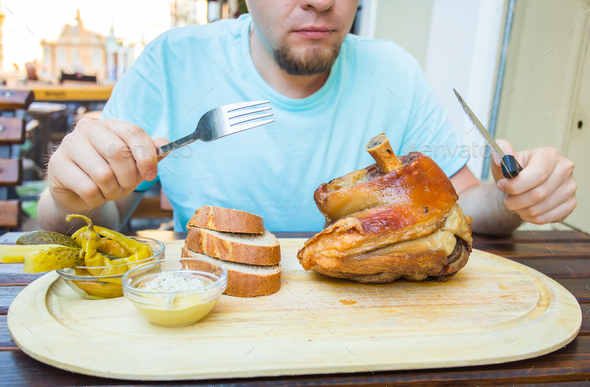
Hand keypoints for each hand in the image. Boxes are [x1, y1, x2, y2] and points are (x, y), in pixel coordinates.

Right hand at [47, 118, 168, 211]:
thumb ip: (148, 154)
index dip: (147, 156)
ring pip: (103, 174)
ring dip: (112, 191)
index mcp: (110, 124)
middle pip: (119, 153)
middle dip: (128, 178)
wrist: (76, 190)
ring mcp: (69, 145)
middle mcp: (88, 128)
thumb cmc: (108, 173)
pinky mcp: (57, 165)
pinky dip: (97, 199)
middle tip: (126, 187)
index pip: (134, 132)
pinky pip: (88, 189)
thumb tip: (165, 145)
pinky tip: (93, 196)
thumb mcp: (132, 163)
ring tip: (108, 191)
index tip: (150, 175)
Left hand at [491, 139, 576, 223]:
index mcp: (548, 155)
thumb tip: (501, 159)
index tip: (501, 186)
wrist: (523, 186)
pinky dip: (530, 218)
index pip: (538, 174)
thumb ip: (498, 152)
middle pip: (538, 194)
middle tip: (507, 199)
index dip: (516, 184)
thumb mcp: (503, 161)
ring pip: (539, 209)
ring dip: (520, 210)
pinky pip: (546, 218)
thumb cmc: (513, 173)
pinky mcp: (570, 203)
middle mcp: (564, 169)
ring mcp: (570, 187)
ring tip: (515, 204)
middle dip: (515, 200)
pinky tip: (526, 210)